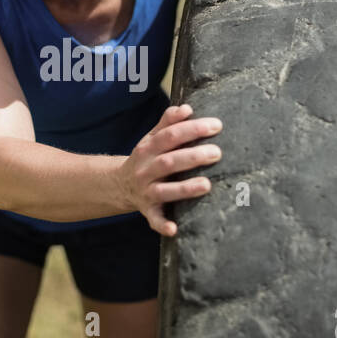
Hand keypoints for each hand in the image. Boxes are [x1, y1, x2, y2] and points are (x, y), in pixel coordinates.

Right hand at [118, 104, 222, 235]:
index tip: (216, 125)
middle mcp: (145, 170)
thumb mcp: (151, 138)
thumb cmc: (146, 158)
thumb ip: (168, 123)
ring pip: (164, 190)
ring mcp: (146, 191)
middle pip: (168, 162)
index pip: (170, 135)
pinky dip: (163, 225)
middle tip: (217, 153)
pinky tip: (174, 229)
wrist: (119, 184)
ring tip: (206, 185)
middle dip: (192, 157)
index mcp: (148, 148)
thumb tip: (186, 108)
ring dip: (184, 189)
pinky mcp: (148, 211)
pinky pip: (154, 219)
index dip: (192, 129)